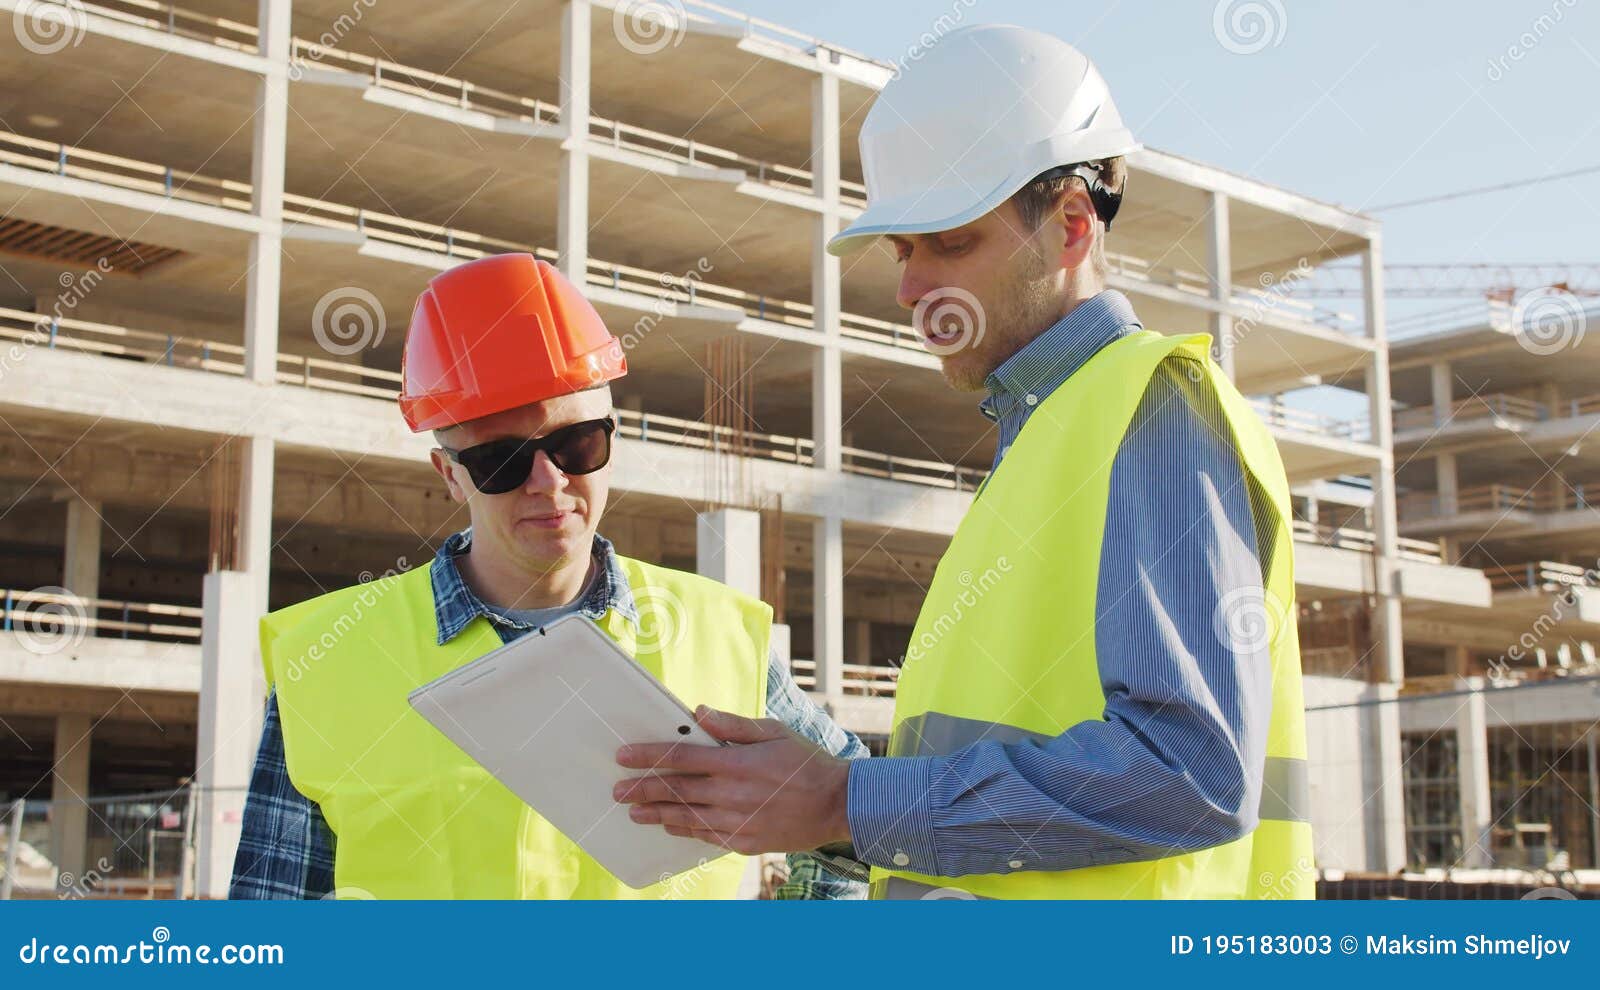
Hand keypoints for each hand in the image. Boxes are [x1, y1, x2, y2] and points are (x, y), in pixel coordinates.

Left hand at [613, 706, 852, 854]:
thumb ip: (733, 725)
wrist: (837, 805)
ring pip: (686, 817)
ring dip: (656, 814)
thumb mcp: (774, 732)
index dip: (648, 756)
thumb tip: (698, 712)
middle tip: (617, 790)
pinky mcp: (744, 841)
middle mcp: (731, 794)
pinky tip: (669, 825)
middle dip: (642, 789)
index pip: (681, 758)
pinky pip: (706, 836)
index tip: (623, 756)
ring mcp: (737, 822)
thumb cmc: (807, 763)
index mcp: (736, 763)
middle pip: (676, 790)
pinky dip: (684, 829)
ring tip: (633, 812)